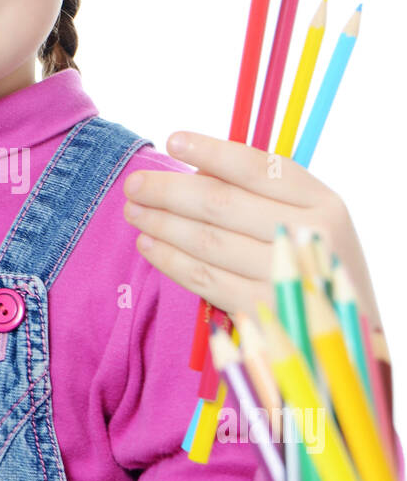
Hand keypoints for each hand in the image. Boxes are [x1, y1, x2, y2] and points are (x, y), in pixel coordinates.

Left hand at [121, 130, 385, 330]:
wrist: (346, 340)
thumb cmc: (317, 269)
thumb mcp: (309, 223)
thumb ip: (264, 195)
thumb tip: (197, 167)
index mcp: (324, 205)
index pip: (259, 168)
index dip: (212, 151)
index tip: (174, 141)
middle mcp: (307, 238)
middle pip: (223, 204)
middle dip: (169, 191)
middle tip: (134, 184)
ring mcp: (284, 279)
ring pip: (207, 241)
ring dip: (162, 224)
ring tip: (135, 213)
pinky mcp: (261, 314)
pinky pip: (204, 280)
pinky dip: (171, 260)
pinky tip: (149, 246)